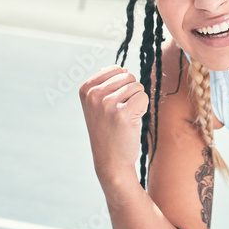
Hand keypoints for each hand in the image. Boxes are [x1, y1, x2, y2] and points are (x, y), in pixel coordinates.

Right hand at [79, 66, 148, 184]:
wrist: (110, 160)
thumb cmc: (107, 130)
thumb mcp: (97, 105)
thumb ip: (106, 84)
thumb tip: (123, 68)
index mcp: (85, 88)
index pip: (116, 69)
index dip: (121, 86)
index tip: (112, 104)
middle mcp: (93, 94)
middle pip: (128, 76)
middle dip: (130, 93)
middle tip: (119, 113)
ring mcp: (107, 104)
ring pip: (137, 86)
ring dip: (136, 102)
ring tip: (124, 118)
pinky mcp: (123, 114)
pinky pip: (143, 97)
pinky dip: (142, 109)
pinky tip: (131, 122)